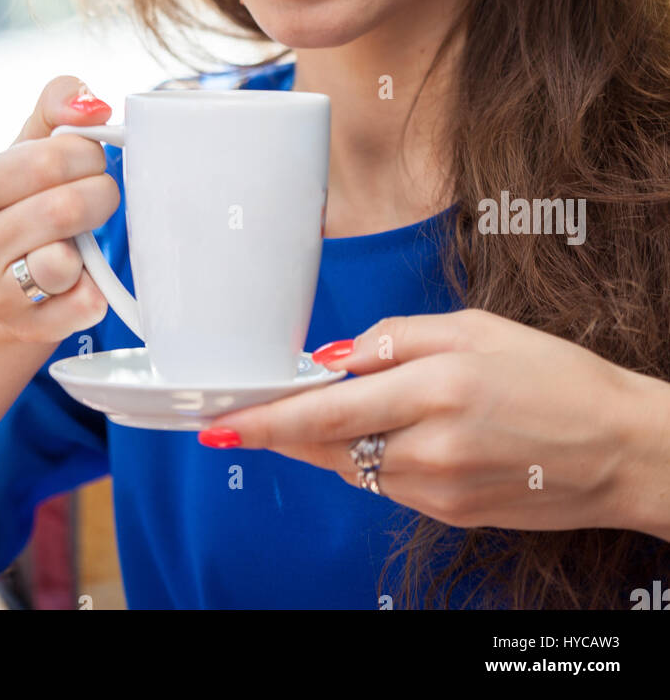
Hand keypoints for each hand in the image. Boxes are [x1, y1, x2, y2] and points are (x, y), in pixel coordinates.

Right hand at [0, 75, 120, 343]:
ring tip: (82, 236)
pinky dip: (96, 288)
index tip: (87, 162)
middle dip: (100, 194)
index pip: (51, 158)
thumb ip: (59, 104)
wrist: (2, 277)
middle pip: (66, 207)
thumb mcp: (31, 144)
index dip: (88, 154)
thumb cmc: (24, 197)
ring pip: (67, 261)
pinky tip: (82, 276)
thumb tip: (94, 105)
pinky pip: (84, 304)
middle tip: (97, 195)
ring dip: (93, 242)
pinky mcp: (28, 329)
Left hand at [199, 309, 641, 531]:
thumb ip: (396, 339)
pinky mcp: (449, 515)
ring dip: (332, 439)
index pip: (325, 410)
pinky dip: (373, 457)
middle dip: (284, 430)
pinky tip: (394, 432)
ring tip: (339, 407)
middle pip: (327, 446)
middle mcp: (431, 449)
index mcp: (436, 389)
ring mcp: (439, 491)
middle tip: (249, 410)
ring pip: (354, 467)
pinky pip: (387, 485)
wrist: (620, 449)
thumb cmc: (553, 375)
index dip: (266, 419)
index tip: (222, 422)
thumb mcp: (475, 328)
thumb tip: (332, 358)